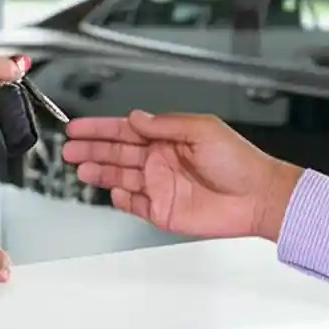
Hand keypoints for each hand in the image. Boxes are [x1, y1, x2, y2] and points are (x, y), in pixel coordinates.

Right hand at [62, 110, 303, 240]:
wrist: (259, 196)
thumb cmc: (239, 161)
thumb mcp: (202, 130)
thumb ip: (166, 125)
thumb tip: (137, 118)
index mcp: (167, 138)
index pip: (126, 130)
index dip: (100, 128)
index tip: (77, 127)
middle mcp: (160, 161)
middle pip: (116, 153)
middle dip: (90, 149)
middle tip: (69, 148)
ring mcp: (160, 186)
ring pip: (120, 177)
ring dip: (99, 172)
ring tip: (80, 167)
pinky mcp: (163, 210)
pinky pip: (135, 204)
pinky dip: (121, 199)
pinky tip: (114, 191)